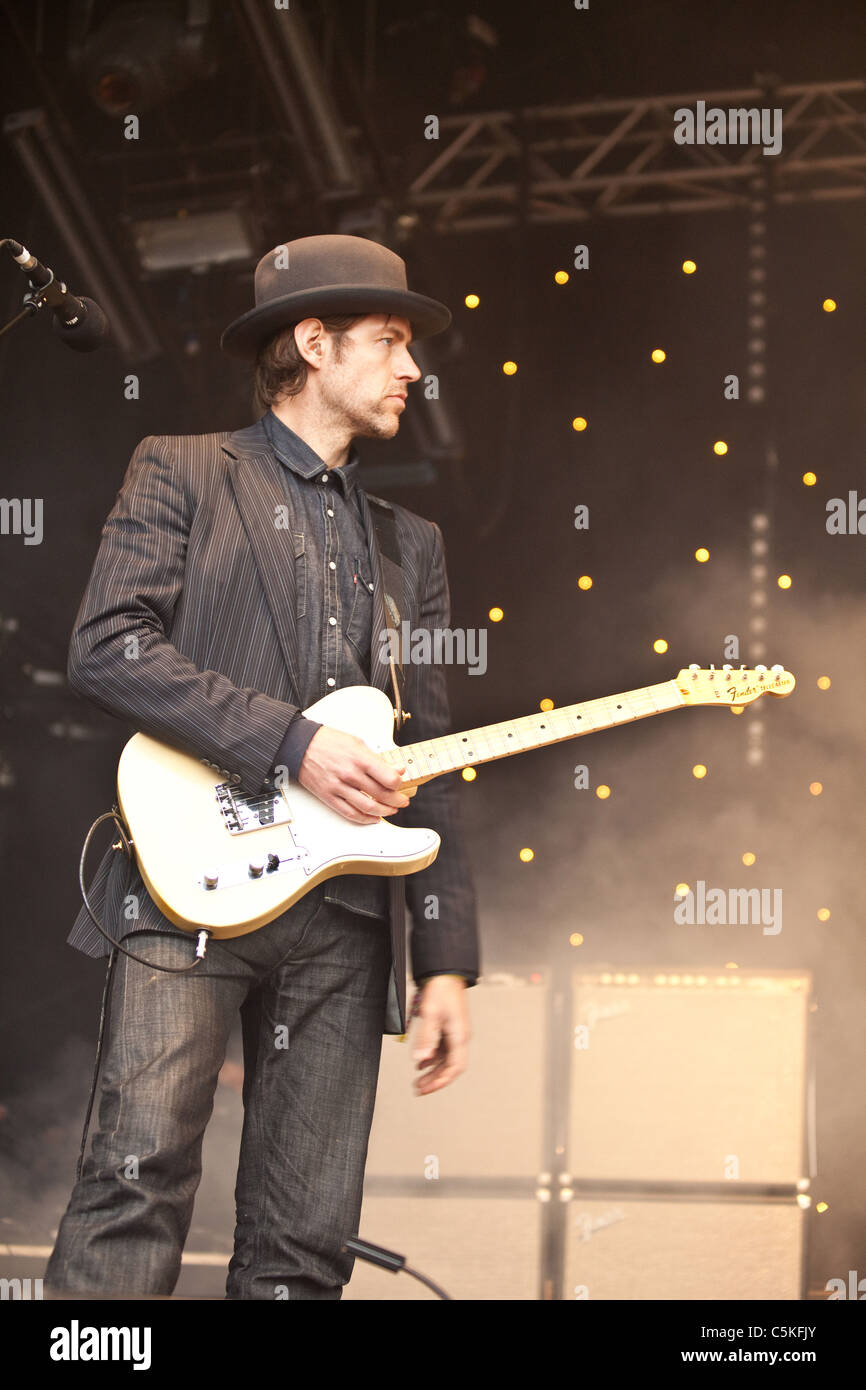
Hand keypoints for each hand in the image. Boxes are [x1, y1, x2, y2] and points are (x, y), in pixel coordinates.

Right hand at [297, 725, 410, 823]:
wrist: (300, 745)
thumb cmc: (327, 741)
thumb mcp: (357, 743)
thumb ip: (377, 758)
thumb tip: (396, 769)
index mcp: (360, 759)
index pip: (389, 779)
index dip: (399, 785)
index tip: (400, 784)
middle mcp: (350, 774)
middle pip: (381, 795)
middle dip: (396, 801)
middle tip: (402, 801)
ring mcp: (339, 787)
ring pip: (367, 807)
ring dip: (384, 812)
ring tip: (391, 810)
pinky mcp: (329, 796)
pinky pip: (349, 813)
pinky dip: (364, 818)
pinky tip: (373, 817)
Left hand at [412, 976, 470, 1094]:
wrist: (445, 972)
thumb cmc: (440, 989)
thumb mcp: (430, 1013)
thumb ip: (426, 1038)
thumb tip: (420, 1060)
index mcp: (459, 1035)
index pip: (454, 1067)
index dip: (440, 1081)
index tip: (425, 1088)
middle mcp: (460, 1036)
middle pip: (450, 1066)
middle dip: (435, 1080)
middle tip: (418, 1088)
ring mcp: (455, 1032)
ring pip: (445, 1059)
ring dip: (432, 1070)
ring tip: (418, 1079)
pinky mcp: (449, 1028)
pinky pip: (442, 1049)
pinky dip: (432, 1058)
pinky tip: (421, 1062)